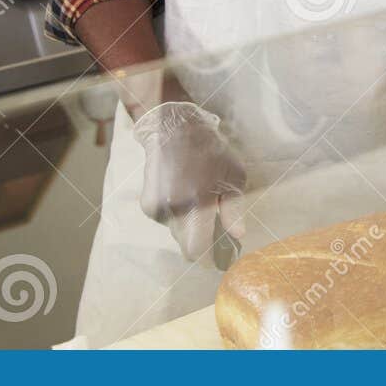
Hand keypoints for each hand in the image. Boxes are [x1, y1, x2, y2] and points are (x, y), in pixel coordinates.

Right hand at [131, 101, 246, 261]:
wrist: (173, 129)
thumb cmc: (210, 151)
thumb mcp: (233, 175)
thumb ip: (234, 210)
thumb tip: (237, 236)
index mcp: (196, 205)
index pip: (196, 250)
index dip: (209, 257)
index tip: (219, 256)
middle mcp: (172, 210)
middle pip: (186, 244)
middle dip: (200, 240)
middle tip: (215, 224)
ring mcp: (156, 209)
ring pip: (177, 232)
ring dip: (188, 225)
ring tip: (197, 198)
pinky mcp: (147, 205)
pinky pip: (167, 221)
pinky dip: (177, 214)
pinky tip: (183, 192)